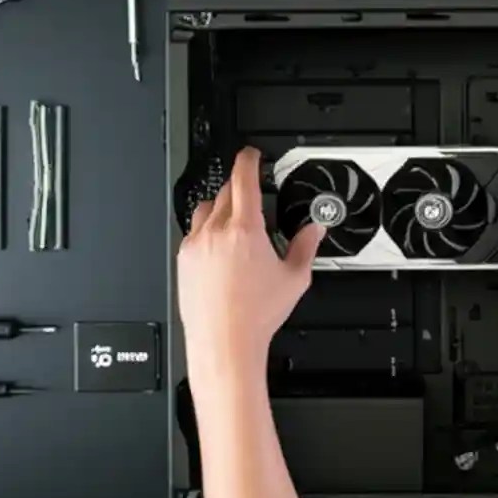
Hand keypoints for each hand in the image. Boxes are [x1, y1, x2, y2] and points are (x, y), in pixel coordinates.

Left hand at [177, 148, 324, 387]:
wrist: (224, 342)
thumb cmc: (255, 316)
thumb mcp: (294, 279)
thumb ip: (305, 247)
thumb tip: (314, 230)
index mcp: (245, 230)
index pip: (243, 179)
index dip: (248, 160)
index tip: (251, 155)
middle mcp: (216, 233)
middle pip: (225, 192)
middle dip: (238, 189)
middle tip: (252, 197)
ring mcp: (196, 246)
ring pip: (204, 210)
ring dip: (219, 207)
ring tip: (234, 223)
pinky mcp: (183, 261)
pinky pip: (193, 233)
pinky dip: (206, 232)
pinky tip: (219, 249)